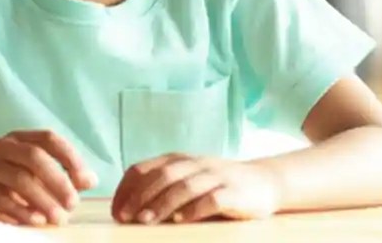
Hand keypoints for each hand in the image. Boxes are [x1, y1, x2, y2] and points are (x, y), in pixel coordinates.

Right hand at [0, 130, 97, 226]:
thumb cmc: (6, 178)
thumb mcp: (32, 171)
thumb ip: (60, 173)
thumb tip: (90, 180)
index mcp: (21, 138)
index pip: (49, 139)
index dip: (70, 158)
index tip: (87, 181)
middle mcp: (4, 147)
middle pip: (35, 157)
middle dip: (58, 181)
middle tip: (73, 203)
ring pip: (20, 179)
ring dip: (43, 200)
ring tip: (59, 218)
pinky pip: (3, 199)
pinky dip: (22, 211)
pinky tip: (36, 221)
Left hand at [112, 154, 281, 224]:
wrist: (265, 181)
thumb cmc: (216, 184)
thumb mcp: (187, 177)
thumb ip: (162, 186)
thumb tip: (129, 208)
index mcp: (177, 159)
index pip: (143, 168)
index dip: (126, 189)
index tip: (116, 210)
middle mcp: (194, 164)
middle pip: (162, 176)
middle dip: (140, 196)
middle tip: (125, 216)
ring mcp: (216, 176)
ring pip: (184, 187)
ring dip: (162, 204)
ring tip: (146, 220)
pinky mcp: (234, 192)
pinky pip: (212, 200)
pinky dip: (194, 209)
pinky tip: (182, 220)